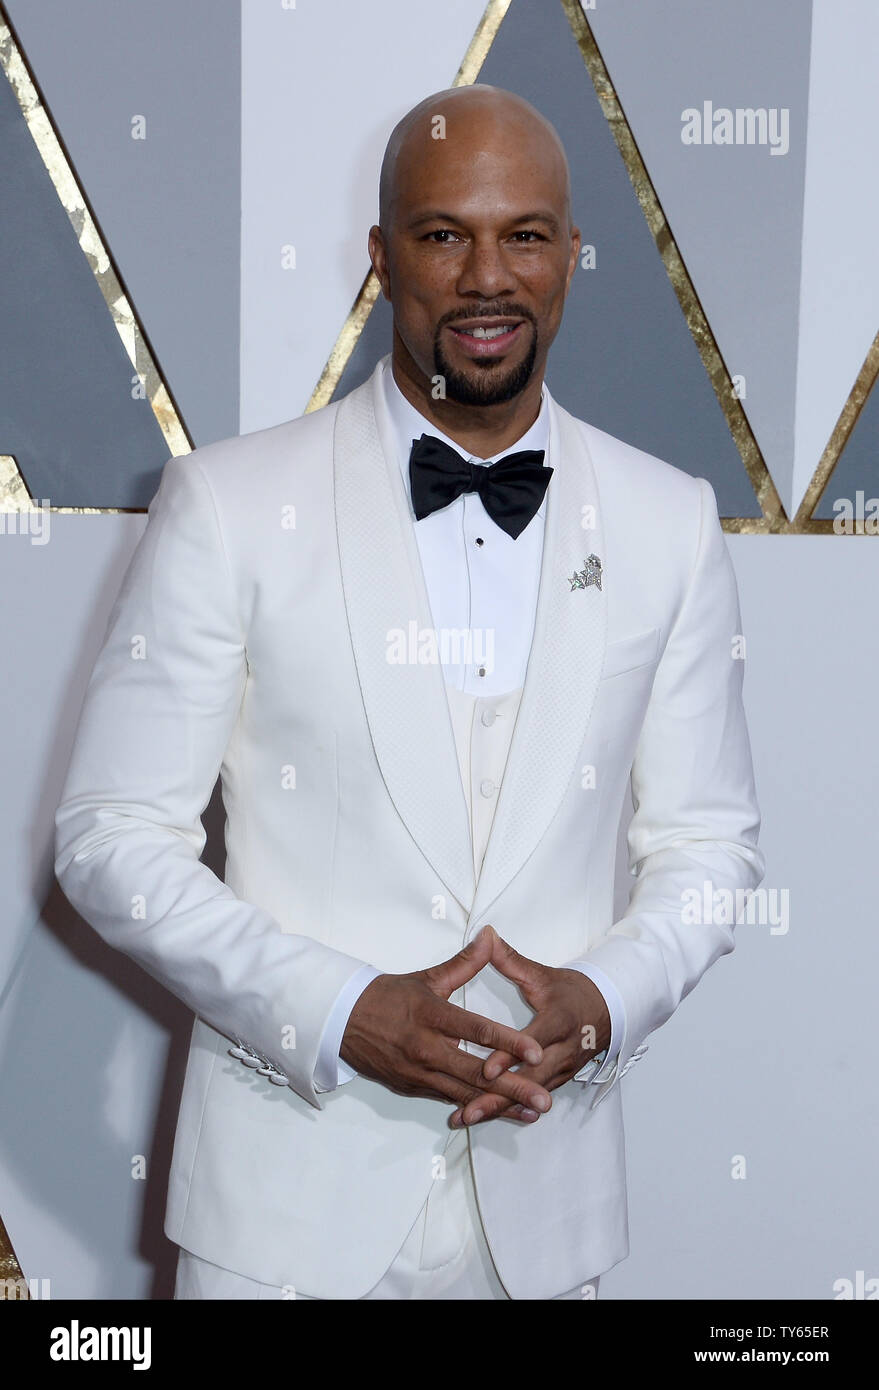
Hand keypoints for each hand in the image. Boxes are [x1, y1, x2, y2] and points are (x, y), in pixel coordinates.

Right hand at [340, 925, 552, 1123]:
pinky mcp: (412, 1087)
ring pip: (465, 1093)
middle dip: (513, 1088)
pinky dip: (475, 1107)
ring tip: (531, 1113)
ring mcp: (418, 1072)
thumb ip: (464, 963)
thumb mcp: (426, 978)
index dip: (509, 1042)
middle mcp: (426, 1048)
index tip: (536, 1051)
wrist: (342, 1020)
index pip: (477, 1030)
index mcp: (432, 1015)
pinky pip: (449, 1099)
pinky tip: (499, 1113)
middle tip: (544, 1099)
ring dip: (500, 1105)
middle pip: (476, 1072)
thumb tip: (490, 937)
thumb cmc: (388, 996)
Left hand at [449, 931, 610, 1127]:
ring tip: (467, 1118)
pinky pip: (532, 1098)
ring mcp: (562, 1070)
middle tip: (468, 1111)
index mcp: (558, 1022)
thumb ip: (511, 959)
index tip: (485, 1069)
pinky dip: (508, 1109)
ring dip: (499, 1108)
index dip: (509, 1056)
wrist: (608, 1009)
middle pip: (529, 1080)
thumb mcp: (543, 974)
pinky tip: (482, 1117)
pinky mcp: (558, 1081)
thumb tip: (486, 935)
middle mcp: (562, 1051)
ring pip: (529, 1094)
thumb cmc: (571, 991)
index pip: (532, 1043)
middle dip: (498, 1097)